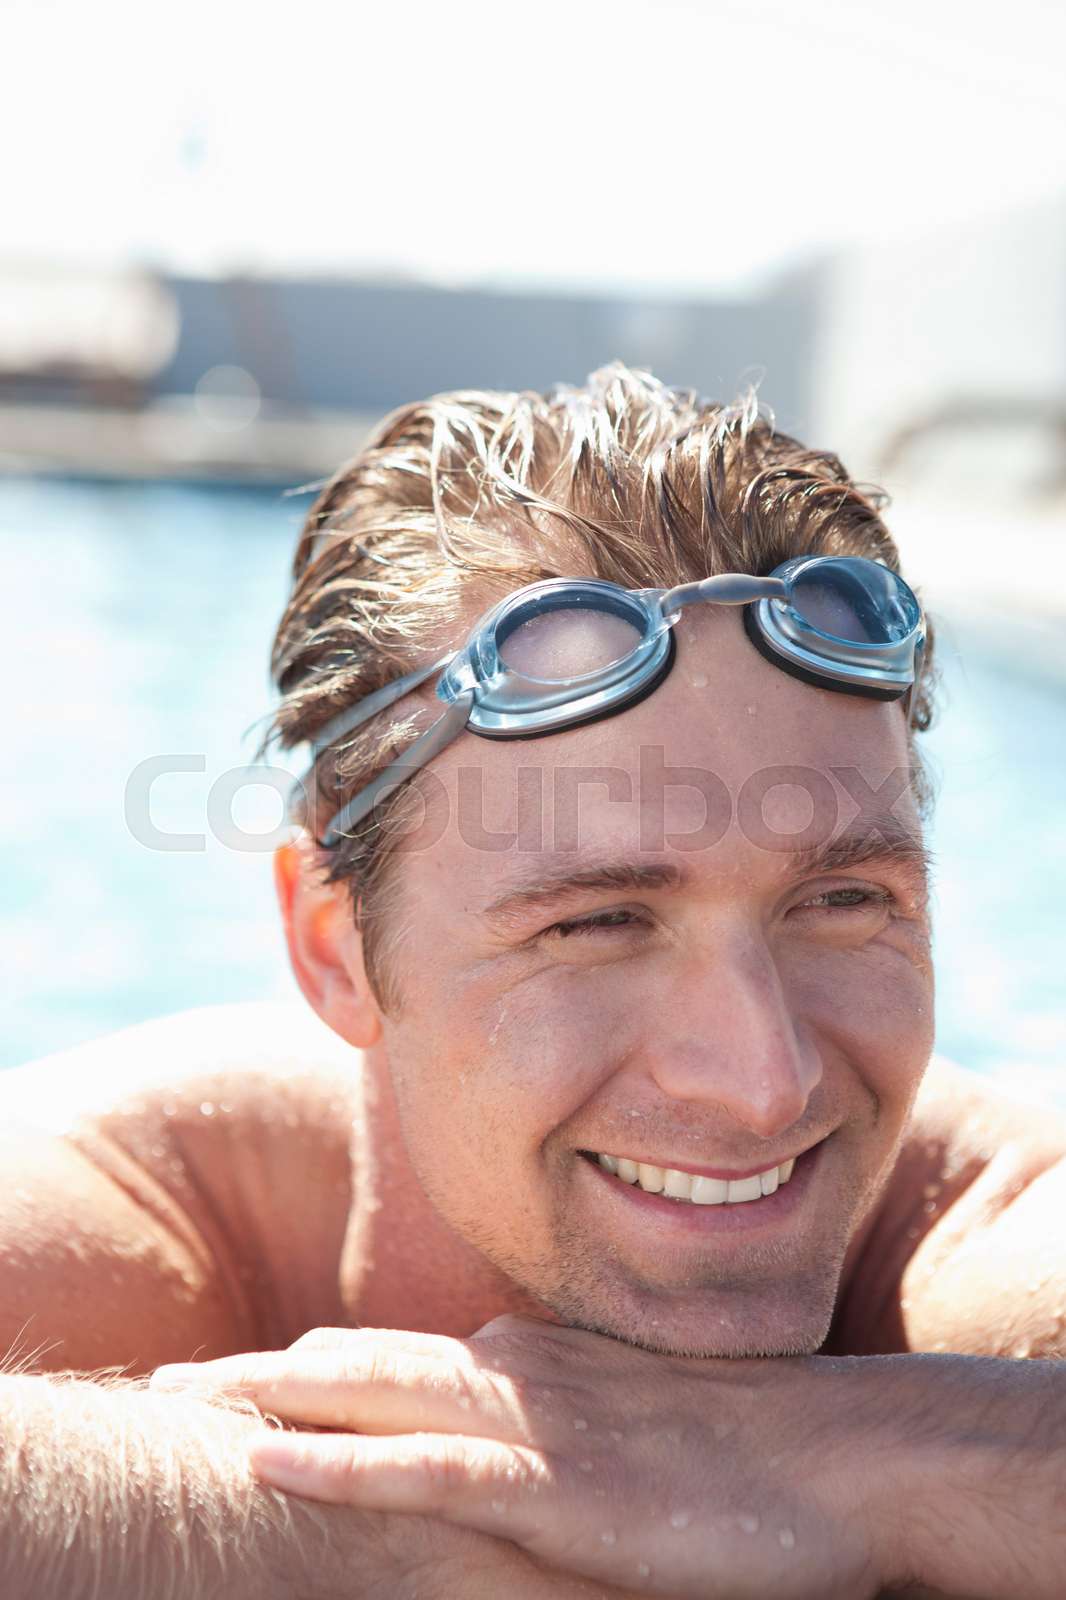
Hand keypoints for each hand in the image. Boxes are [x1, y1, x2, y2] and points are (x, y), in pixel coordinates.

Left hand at [152, 1316, 899, 1597]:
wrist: (851, 1457)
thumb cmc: (753, 1452)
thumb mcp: (638, 1428)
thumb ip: (563, 1421)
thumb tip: (505, 1434)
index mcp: (528, 1362)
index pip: (388, 1356)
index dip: (303, 1366)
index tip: (231, 1379)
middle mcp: (512, 1373)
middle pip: (353, 1360)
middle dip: (253, 1371)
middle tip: (163, 1380)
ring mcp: (531, 1425)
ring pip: (366, 1398)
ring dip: (263, 1400)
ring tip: (172, 1401)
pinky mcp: (556, 1487)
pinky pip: (421, 1473)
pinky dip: (335, 1462)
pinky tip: (265, 1462)